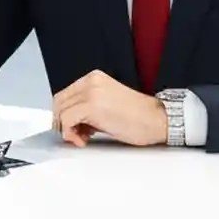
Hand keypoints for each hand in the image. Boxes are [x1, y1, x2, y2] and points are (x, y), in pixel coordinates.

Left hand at [52, 70, 167, 146]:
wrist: (158, 120)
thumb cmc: (138, 117)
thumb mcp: (107, 105)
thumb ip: (88, 108)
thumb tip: (71, 121)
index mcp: (94, 78)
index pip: (65, 94)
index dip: (64, 114)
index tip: (72, 127)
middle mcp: (90, 81)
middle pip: (59, 101)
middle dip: (62, 121)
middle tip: (75, 135)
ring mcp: (90, 92)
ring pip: (61, 110)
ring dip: (67, 128)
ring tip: (82, 138)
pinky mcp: (92, 106)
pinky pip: (67, 119)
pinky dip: (69, 132)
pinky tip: (83, 140)